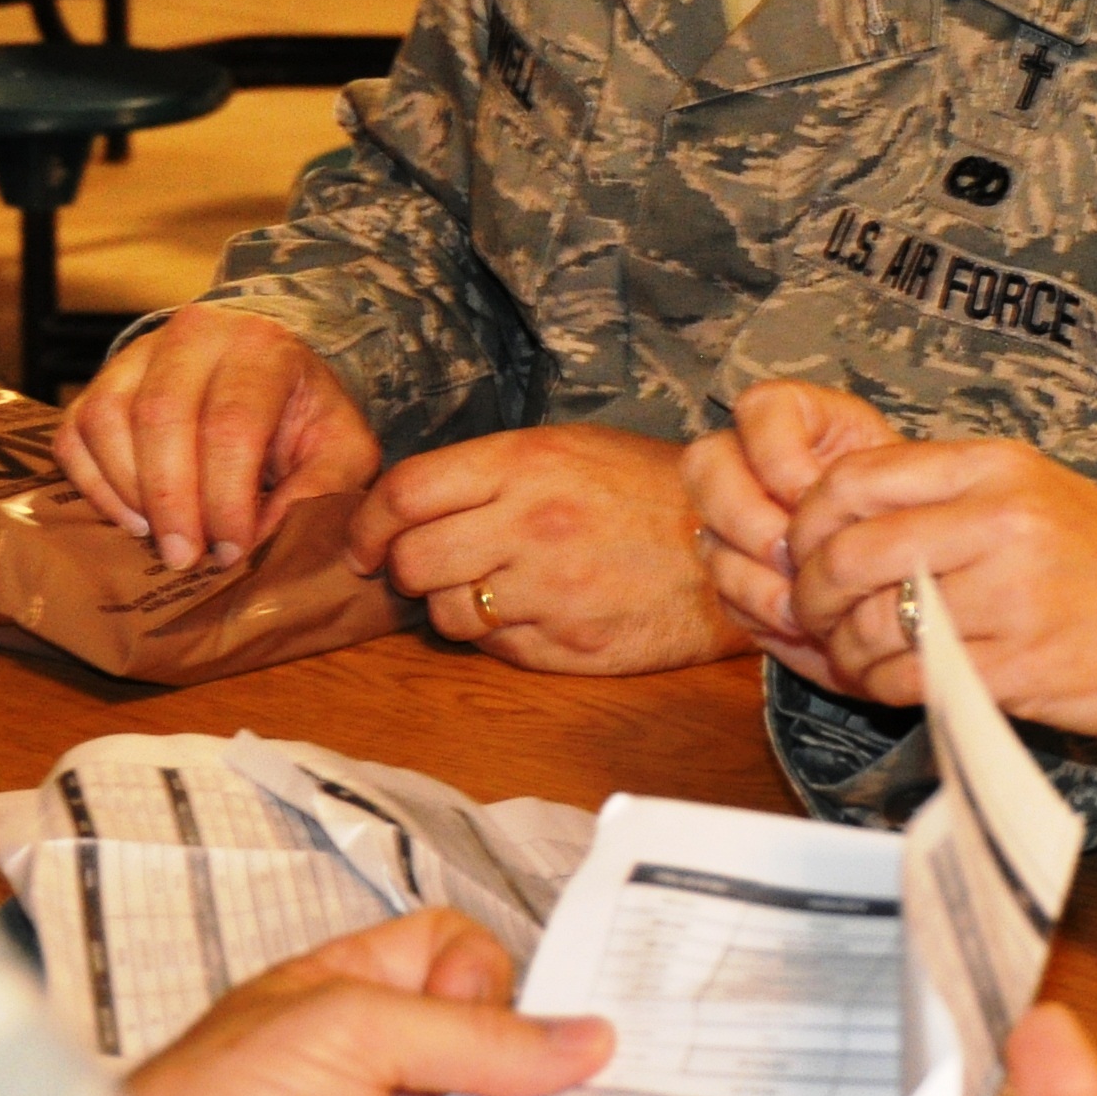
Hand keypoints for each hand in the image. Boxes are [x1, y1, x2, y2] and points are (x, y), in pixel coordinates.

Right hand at [60, 305, 384, 570]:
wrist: (264, 367)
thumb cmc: (302, 415)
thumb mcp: (340, 447)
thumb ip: (320, 490)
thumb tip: (261, 537)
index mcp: (262, 347)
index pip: (232, 423)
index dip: (226, 497)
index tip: (231, 550)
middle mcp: (194, 335)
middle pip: (162, 417)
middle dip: (173, 502)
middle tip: (186, 558)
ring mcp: (138, 353)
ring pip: (109, 420)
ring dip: (129, 492)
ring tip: (160, 538)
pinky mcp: (101, 380)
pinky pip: (76, 432)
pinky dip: (94, 484)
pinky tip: (131, 519)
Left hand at [348, 423, 748, 672]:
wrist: (732, 545)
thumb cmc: (649, 489)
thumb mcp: (573, 447)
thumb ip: (494, 471)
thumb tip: (411, 504)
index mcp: (526, 465)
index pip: (407, 493)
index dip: (369, 523)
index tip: (365, 542)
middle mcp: (530, 526)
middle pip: (413, 560)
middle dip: (403, 569)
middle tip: (424, 568)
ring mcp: (549, 591)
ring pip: (447, 613)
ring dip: (451, 606)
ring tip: (487, 590)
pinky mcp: (567, 645)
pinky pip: (495, 648)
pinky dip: (498, 634)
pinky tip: (530, 612)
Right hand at [684, 380, 906, 650]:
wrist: (914, 574)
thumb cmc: (912, 510)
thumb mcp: (902, 476)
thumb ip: (860, 476)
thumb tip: (810, 500)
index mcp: (799, 419)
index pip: (759, 408)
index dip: (777, 456)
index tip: (815, 495)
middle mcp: (752, 459)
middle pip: (705, 465)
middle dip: (745, 517)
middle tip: (789, 554)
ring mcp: (735, 517)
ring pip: (708, 536)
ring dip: (752, 576)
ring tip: (800, 604)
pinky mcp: (736, 571)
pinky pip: (722, 589)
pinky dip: (757, 610)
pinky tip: (796, 623)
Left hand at [780, 429, 1096, 735]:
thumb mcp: (1036, 495)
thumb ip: (949, 496)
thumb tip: (844, 514)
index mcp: (996, 468)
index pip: (855, 478)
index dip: (807, 520)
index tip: (807, 549)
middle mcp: (998, 522)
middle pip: (849, 553)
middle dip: (811, 595)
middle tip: (814, 616)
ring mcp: (1009, 596)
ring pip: (873, 625)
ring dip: (843, 651)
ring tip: (853, 658)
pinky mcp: (1017, 668)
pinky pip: (911, 680)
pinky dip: (882, 689)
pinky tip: (890, 686)